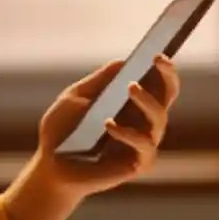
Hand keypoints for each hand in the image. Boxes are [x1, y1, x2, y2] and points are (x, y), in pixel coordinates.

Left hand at [36, 54, 180, 200]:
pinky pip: (144, 147)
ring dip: (148, 101)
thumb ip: (99, 82)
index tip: (159, 52)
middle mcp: (144, 122)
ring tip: (130, 88)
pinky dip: (128, 134)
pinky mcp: (138, 165)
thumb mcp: (75, 98)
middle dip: (168, 76)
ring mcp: (143, 144)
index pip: (158, 83)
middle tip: (158, 59)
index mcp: (132, 104)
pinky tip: (109, 125)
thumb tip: (125, 61)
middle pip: (168, 96)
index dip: (165, 68)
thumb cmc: (62, 132)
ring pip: (159, 120)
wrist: (50, 167)